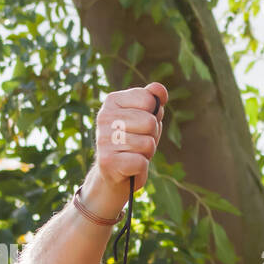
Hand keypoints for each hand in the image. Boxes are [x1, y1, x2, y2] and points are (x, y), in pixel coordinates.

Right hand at [87, 82, 167, 212]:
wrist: (115, 174)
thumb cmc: (133, 141)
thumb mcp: (146, 117)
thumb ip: (153, 100)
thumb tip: (160, 89)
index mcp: (113, 101)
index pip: (148, 100)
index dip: (153, 115)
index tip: (142, 124)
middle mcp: (104, 117)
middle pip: (150, 122)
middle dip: (151, 136)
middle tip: (138, 143)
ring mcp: (103, 139)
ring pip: (148, 143)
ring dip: (146, 153)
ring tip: (133, 154)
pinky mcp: (108, 161)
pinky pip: (141, 162)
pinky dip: (141, 167)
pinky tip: (129, 167)